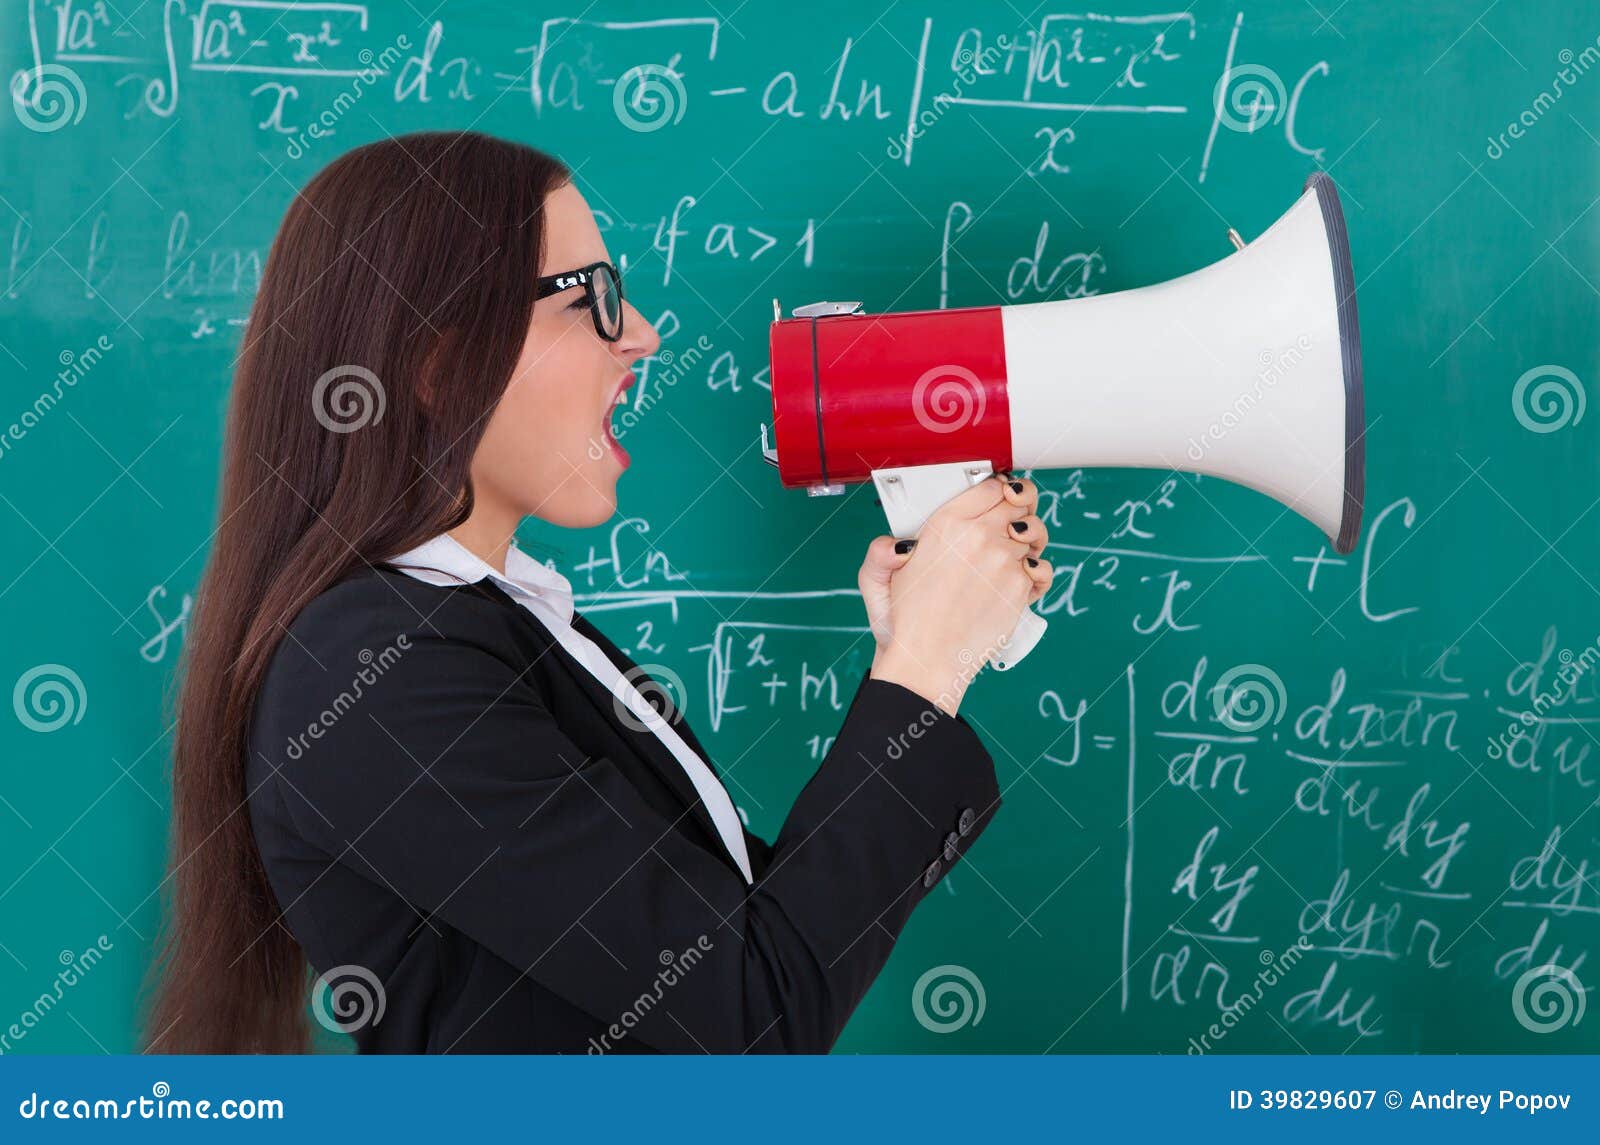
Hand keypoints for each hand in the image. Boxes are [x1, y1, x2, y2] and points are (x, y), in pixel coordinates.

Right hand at [864, 474, 1053, 713]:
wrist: (927, 661)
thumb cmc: (907, 621)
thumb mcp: (882, 576)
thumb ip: (884, 549)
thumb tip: (899, 542)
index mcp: (945, 524)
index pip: (990, 485)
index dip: (998, 489)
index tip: (999, 496)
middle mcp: (979, 536)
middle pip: (1018, 502)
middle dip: (1018, 509)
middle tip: (1010, 523)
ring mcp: (1003, 561)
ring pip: (1034, 533)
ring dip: (1029, 540)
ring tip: (1014, 552)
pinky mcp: (1020, 587)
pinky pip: (1042, 566)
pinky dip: (1036, 570)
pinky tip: (1021, 576)